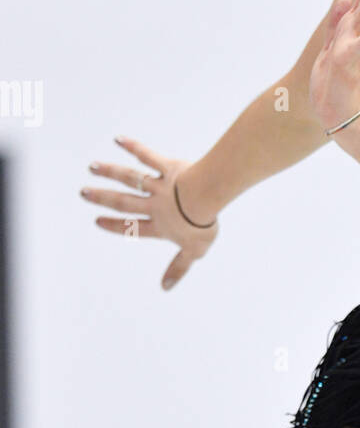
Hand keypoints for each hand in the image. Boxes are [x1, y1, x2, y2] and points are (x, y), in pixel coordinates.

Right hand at [80, 138, 218, 289]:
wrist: (207, 198)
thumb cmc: (202, 225)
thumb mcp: (193, 252)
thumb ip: (179, 268)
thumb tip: (165, 288)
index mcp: (159, 225)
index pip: (133, 227)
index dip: (115, 226)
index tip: (98, 221)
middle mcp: (154, 204)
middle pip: (123, 202)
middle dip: (102, 198)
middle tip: (83, 193)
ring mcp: (159, 185)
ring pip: (130, 178)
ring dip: (110, 172)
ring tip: (92, 167)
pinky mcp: (168, 167)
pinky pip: (147, 156)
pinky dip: (133, 147)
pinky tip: (118, 140)